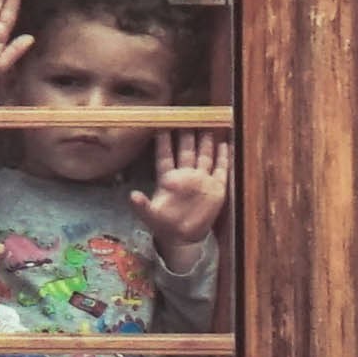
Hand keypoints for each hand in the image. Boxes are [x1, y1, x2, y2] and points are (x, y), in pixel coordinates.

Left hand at [130, 131, 232, 249]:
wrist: (183, 239)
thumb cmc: (164, 226)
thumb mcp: (150, 216)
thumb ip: (142, 206)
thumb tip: (132, 196)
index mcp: (168, 179)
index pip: (165, 156)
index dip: (163, 142)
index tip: (161, 127)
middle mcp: (185, 175)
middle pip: (186, 150)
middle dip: (186, 135)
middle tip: (187, 117)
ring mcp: (201, 180)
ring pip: (204, 155)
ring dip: (205, 141)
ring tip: (206, 124)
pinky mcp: (216, 188)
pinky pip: (221, 169)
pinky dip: (224, 156)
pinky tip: (225, 144)